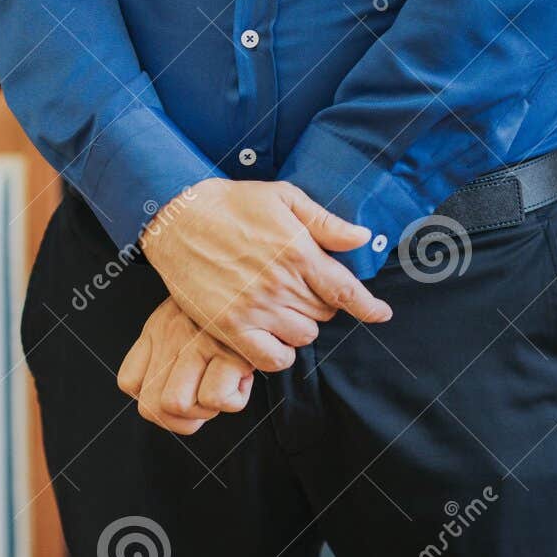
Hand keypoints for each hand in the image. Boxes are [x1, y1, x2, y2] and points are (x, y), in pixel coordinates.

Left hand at [117, 298, 254, 434]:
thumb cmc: (224, 310)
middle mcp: (171, 335)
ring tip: (223, 383)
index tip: (180, 392)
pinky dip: (234, 398)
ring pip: (179, 406)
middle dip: (182, 417)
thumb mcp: (181, 319)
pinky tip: (241, 377)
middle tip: (205, 394)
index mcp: (157, 330)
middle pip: (151, 406)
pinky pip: (217, 399)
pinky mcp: (231, 351)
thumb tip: (165, 404)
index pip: (130, 384)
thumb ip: (164, 351)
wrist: (259, 283)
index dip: (154, 401)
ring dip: (206, 408)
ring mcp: (199, 343)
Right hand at [141, 179, 390, 368]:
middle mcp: (280, 284)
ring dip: (298, 326)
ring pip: (302, 337)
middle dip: (320, 303)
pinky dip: (277, 353)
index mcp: (298, 252)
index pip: (346, 291)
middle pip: (324, 315)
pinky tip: (270, 336)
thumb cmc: (230, 203)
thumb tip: (361, 237)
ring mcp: (254, 307)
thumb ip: (324, 222)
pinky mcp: (229, 325)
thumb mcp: (283, 197)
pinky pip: (270, 358)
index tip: (381, 314)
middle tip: (299, 289)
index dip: (369, 307)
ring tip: (281, 308)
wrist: (176, 218)